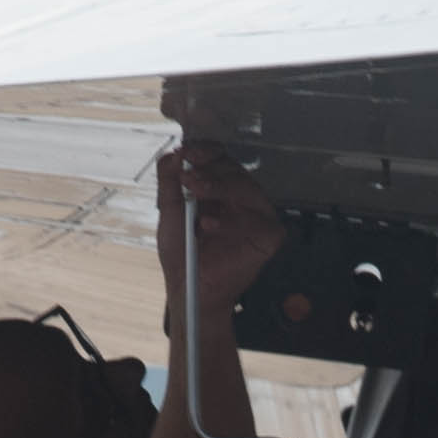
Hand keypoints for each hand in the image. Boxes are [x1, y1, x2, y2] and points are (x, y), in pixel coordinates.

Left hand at [159, 148, 283, 324]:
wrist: (188, 286)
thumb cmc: (182, 252)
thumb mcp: (168, 210)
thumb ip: (169, 180)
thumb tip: (174, 153)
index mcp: (219, 188)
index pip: (220, 159)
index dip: (206, 151)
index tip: (188, 154)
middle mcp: (240, 199)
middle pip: (235, 169)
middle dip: (211, 169)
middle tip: (189, 179)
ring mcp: (256, 217)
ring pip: (248, 187)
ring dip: (221, 187)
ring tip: (196, 193)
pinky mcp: (268, 238)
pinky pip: (260, 219)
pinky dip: (234, 221)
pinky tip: (211, 226)